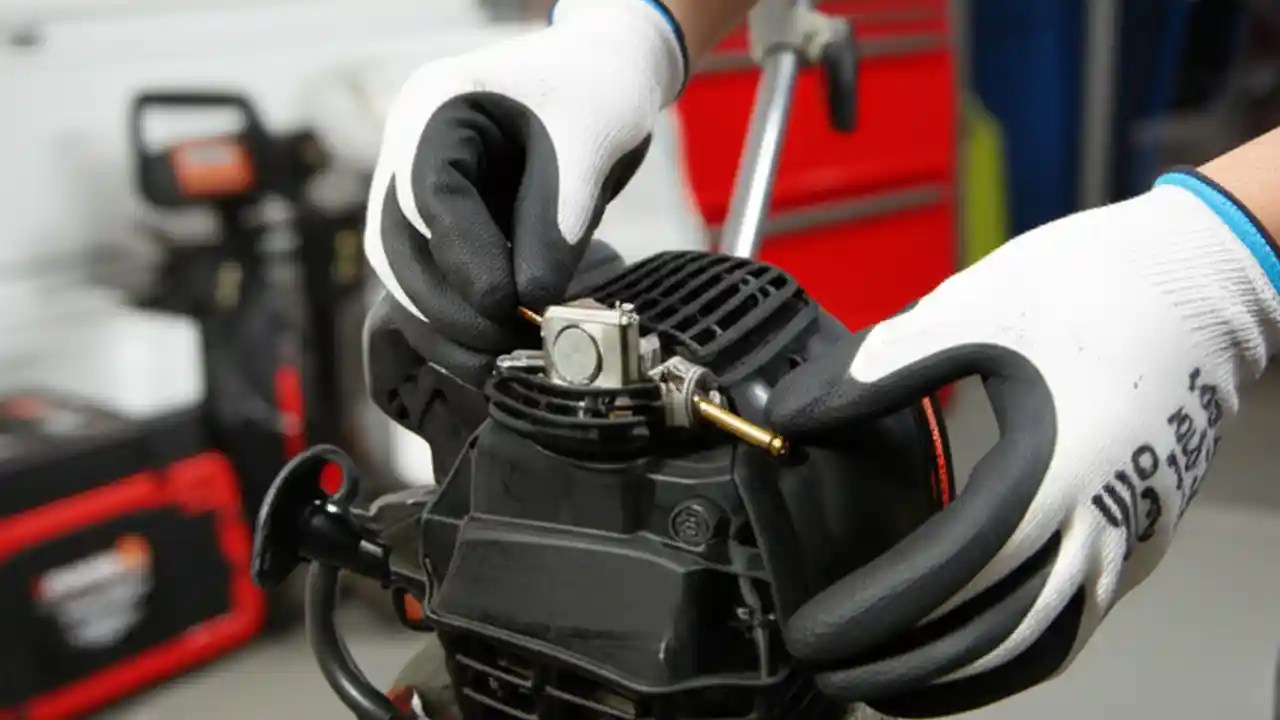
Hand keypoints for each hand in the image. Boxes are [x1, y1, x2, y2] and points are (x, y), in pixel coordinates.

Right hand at [364, 0, 684, 357]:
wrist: (598, 78)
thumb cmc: (594, 90)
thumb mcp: (590, 139)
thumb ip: (558, 218)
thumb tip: (532, 300)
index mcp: (436, 106)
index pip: (427, 194)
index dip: (462, 257)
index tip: (505, 305)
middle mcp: (410, 151)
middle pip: (396, 248)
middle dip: (448, 310)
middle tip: (509, 346)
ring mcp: (416, 193)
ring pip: (404, 279)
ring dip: (448, 331)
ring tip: (507, 361)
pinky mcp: (440, 231)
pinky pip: (431, 287)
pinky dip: (459, 326)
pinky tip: (500, 352)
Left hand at [767, 174, 1279, 715]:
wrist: (1202, 282)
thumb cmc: (1092, 287)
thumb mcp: (971, 311)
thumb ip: (877, 368)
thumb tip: (796, 412)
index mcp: (1055, 470)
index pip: (955, 573)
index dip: (883, 611)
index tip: (823, 633)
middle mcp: (1103, 523)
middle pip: (999, 633)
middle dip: (912, 667)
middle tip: (842, 677)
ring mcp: (1132, 538)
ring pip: (1044, 642)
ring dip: (966, 674)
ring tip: (896, 686)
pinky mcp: (1143, 537)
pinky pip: (1075, 620)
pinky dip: (1016, 650)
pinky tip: (974, 647)